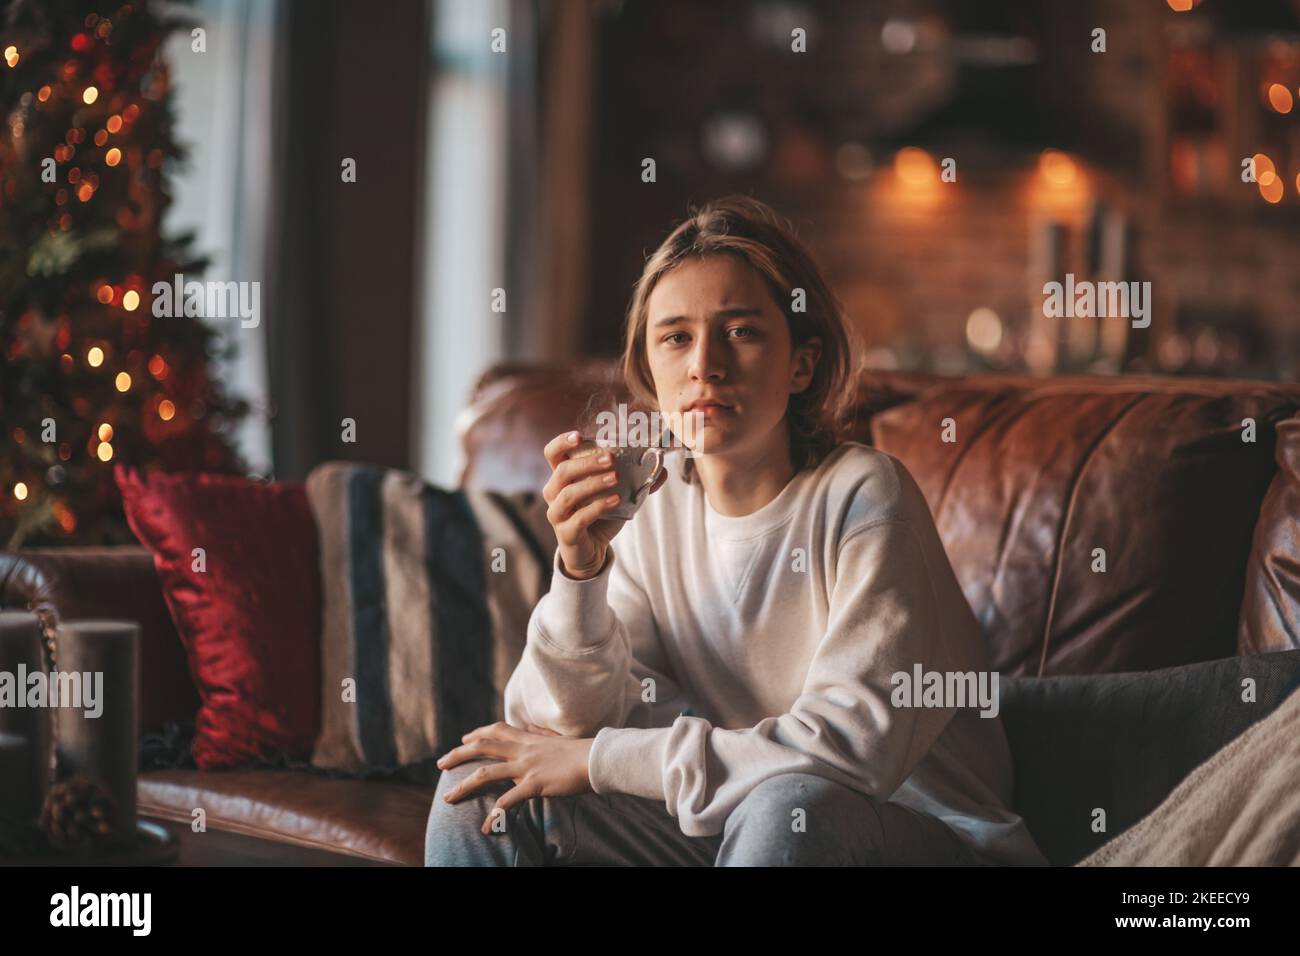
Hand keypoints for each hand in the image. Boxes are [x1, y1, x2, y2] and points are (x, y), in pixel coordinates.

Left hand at [435, 721, 595, 834]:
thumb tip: (535, 732)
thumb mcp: (558, 741)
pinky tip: (485, 827)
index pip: (497, 730)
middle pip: (483, 748)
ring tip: (448, 799)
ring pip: (486, 774)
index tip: (464, 739)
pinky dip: (494, 816)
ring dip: (464, 786)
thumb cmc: (583, 752)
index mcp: (529, 739)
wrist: (598, 758)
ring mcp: (527, 767)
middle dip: (458, 755)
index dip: (478, 733)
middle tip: (441, 764)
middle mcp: (523, 750)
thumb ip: (542, 738)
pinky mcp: (534, 785)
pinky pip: (507, 802)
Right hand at [541, 430, 666, 579]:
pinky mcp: (566, 533)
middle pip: (562, 471)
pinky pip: (579, 518)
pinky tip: (616, 500)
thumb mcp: (616, 494)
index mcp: (562, 478)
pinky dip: (598, 506)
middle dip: (587, 463)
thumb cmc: (600, 517)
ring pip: (569, 494)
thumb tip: (662, 469)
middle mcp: (554, 493)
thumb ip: (635, 481)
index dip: (562, 442)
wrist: (591, 552)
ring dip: (593, 483)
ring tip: (616, 478)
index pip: (552, 453)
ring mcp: (557, 514)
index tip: (580, 436)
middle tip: (611, 458)